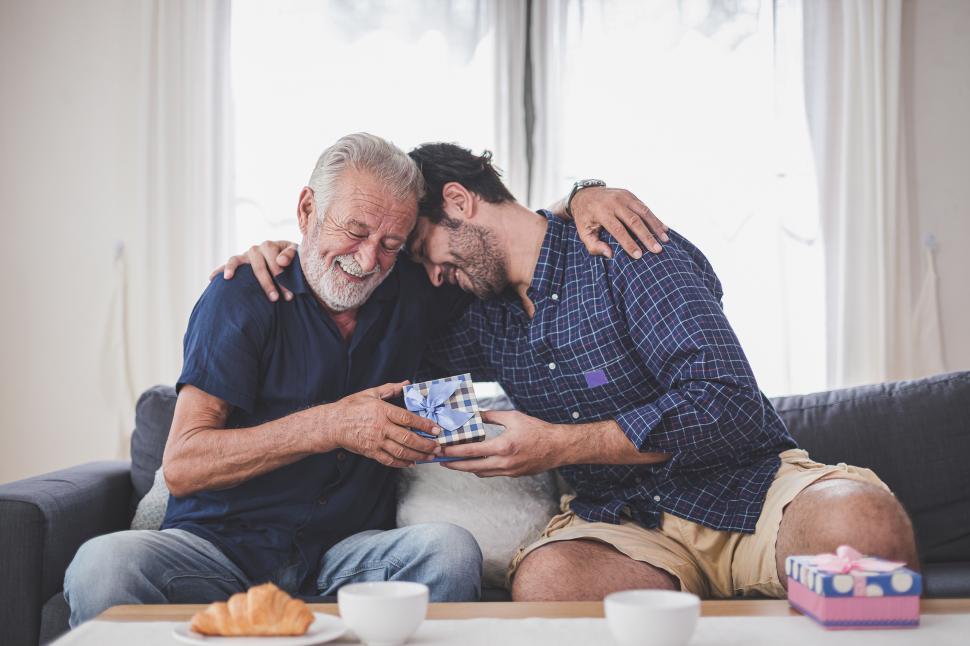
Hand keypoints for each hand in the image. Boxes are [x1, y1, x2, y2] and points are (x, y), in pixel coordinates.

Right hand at [208, 240, 298, 301]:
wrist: (289, 260)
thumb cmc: (294, 260)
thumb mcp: (298, 255)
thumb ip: (291, 255)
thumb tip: (280, 261)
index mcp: (271, 245)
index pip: (275, 260)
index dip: (281, 277)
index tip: (289, 294)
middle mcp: (256, 249)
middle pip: (258, 265)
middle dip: (267, 283)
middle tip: (275, 299)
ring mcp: (246, 255)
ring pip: (237, 260)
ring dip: (233, 270)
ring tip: (228, 278)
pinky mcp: (240, 263)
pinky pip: (228, 265)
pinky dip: (220, 269)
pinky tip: (211, 278)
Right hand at [326, 381, 442, 467]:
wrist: (332, 424)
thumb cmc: (351, 407)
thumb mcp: (370, 393)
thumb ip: (390, 389)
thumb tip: (406, 383)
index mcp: (382, 411)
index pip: (408, 418)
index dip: (424, 424)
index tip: (436, 429)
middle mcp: (381, 427)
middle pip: (408, 437)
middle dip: (425, 444)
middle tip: (437, 446)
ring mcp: (376, 441)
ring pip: (401, 451)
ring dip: (417, 455)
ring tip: (429, 456)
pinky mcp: (371, 452)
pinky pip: (389, 460)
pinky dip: (402, 463)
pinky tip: (411, 462)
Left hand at [439, 410, 564, 476]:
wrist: (558, 447)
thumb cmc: (538, 430)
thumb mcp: (513, 417)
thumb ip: (492, 415)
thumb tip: (475, 413)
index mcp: (503, 447)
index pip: (472, 451)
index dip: (454, 451)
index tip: (443, 449)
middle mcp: (504, 462)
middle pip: (472, 467)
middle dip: (454, 465)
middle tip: (442, 461)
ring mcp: (509, 471)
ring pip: (481, 473)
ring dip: (467, 468)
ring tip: (455, 462)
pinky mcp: (514, 474)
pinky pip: (492, 473)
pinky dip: (481, 469)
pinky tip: (476, 462)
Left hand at [570, 187, 668, 258]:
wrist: (585, 194)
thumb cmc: (585, 218)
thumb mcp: (583, 232)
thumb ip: (593, 245)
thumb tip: (609, 254)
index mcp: (602, 212)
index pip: (618, 229)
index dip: (629, 243)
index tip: (639, 255)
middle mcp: (614, 202)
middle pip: (634, 220)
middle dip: (647, 236)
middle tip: (657, 250)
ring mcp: (624, 196)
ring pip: (643, 212)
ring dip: (655, 226)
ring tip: (665, 240)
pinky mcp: (630, 195)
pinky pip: (645, 207)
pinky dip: (655, 219)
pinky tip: (663, 229)